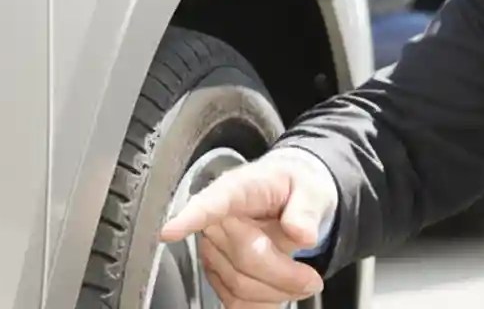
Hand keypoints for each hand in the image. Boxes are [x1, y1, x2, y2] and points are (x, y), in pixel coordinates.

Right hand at [159, 147, 337, 306]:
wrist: (289, 195)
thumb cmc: (295, 187)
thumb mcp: (311, 187)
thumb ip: (307, 207)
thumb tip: (302, 233)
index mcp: (238, 189)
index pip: (211, 204)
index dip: (191, 218)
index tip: (170, 231)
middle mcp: (218, 219)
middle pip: (243, 258)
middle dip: (283, 275)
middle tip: (313, 280)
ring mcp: (213, 249)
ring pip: (239, 285)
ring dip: (277, 291)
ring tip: (305, 281)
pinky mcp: (216, 272)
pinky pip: (235, 300)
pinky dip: (262, 303)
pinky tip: (280, 292)